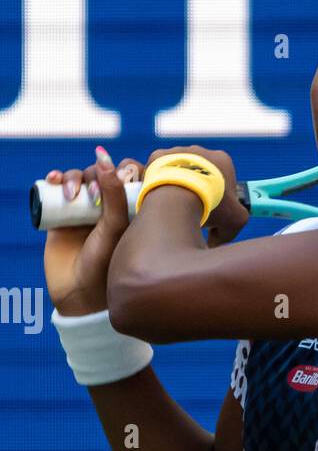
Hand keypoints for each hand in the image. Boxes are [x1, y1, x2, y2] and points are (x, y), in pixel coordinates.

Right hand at [42, 149, 145, 315]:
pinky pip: (59, 186)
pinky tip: (53, 180)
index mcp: (130, 210)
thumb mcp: (115, 228)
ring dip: (74, 177)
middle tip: (93, 193)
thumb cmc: (105, 264)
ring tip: (71, 195)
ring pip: (80, 177)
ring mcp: (85, 210)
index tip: (124, 175)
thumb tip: (105, 159)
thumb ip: (115, 194)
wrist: (78, 292)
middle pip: (103, 173)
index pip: (131, 176)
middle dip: (97, 174)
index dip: (126, 169)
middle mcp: (109, 208)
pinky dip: (56, 177)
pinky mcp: (62, 213)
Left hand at [144, 145, 248, 248]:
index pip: (224, 178)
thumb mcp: (235, 221)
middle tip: (193, 209)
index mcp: (223, 160)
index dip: (220, 197)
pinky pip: (160, 170)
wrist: (179, 195)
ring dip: (179, 185)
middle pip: (201, 173)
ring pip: (180, 171)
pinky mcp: (158, 155)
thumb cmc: (211, 204)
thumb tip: (216, 240)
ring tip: (175, 205)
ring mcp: (178, 151)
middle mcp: (201, 150)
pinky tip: (162, 197)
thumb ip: (231, 229)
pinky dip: (161, 182)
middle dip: (198, 190)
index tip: (214, 211)